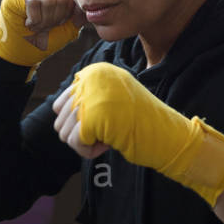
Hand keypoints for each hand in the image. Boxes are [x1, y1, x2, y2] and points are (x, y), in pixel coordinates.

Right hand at [0, 0, 87, 68]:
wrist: (24, 54)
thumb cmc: (44, 41)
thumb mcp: (67, 29)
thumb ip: (78, 16)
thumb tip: (86, 7)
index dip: (66, 13)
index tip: (58, 23)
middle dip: (54, 19)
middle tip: (44, 26)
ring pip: (49, 0)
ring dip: (44, 21)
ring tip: (36, 26)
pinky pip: (34, 2)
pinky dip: (34, 20)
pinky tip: (28, 24)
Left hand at [52, 62, 223, 205]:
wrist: (166, 133)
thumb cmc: (141, 120)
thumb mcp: (112, 96)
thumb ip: (87, 96)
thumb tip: (57, 110)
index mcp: (94, 72)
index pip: (61, 104)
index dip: (80, 122)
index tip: (104, 121)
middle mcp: (90, 79)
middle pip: (60, 119)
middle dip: (81, 133)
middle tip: (107, 131)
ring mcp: (90, 97)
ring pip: (64, 132)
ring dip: (84, 142)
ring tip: (109, 135)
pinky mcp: (92, 117)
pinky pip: (75, 143)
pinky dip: (88, 151)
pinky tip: (108, 144)